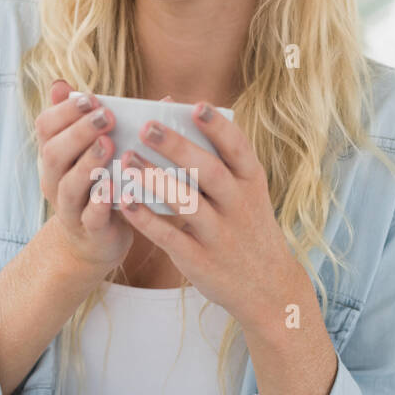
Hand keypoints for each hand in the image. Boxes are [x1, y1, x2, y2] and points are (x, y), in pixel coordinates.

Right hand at [35, 80, 132, 272]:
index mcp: (56, 155)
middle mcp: (55, 180)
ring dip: (88, 163)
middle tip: (106, 116)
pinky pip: (90, 217)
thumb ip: (110, 124)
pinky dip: (99, 202)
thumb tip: (156, 96)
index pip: (45, 126)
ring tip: (109, 145)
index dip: (65, 110)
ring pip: (69, 185)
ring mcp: (69, 208)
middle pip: (53, 152)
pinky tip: (112, 187)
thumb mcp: (100, 153)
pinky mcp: (89, 231)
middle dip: (79, 131)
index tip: (91, 97)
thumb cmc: (104, 185)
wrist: (97, 240)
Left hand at [115, 102, 292, 328]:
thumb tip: (180, 121)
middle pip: (209, 171)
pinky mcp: (201, 261)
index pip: (238, 149)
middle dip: (177, 148)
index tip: (196, 105)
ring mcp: (220, 235)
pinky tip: (125, 201)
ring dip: (155, 180)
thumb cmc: (247, 228)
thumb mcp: (247, 195)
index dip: (218, 127)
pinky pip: (170, 237)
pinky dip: (146, 219)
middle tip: (146, 126)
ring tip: (127, 159)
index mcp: (252, 184)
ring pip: (187, 203)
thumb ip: (220, 163)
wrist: (269, 288)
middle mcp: (239, 207)